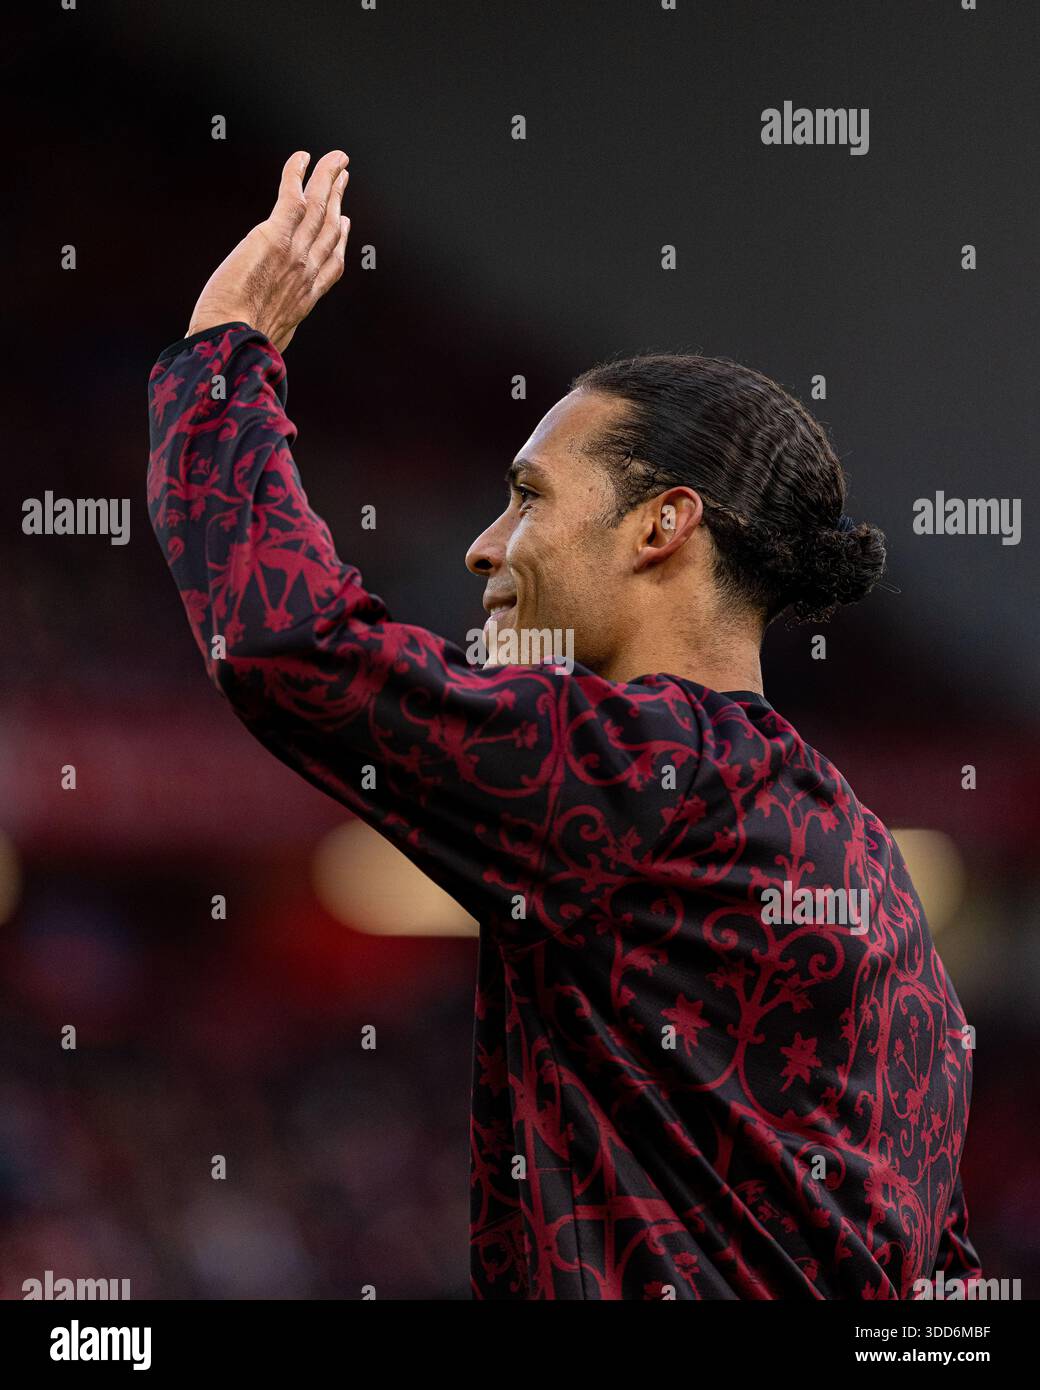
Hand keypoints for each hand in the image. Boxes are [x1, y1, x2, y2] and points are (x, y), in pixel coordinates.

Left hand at [186, 149, 350, 351]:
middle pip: (331, 227)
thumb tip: (263, 340)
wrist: (233, 343)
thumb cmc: (242, 349)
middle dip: (338, 198)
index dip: (341, 238)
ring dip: (328, 178)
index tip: (345, 221)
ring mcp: (294, 253)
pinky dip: (298, 174)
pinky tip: (303, 157)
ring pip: (319, 207)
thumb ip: (272, 330)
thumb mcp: (268, 342)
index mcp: (306, 297)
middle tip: (342, 175)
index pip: (331, 262)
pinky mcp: (273, 238)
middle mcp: (307, 272)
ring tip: (335, 159)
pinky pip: (291, 197)